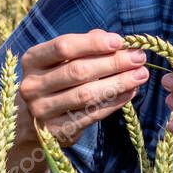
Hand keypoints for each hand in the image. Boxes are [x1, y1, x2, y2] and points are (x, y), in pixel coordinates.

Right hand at [17, 29, 150, 146]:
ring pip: (86, 95)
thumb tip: (114, 40)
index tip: (119, 41)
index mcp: (32, 60)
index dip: (93, 43)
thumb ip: (85, 46)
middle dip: (113, 63)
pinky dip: (114, 103)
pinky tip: (130, 92)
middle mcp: (32, 86)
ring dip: (118, 83)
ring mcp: (42, 111)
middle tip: (139, 58)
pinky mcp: (57, 131)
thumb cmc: (55, 79)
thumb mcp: (62, 59)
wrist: (32, 120)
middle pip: (78, 71)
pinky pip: (91, 115)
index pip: (64, 47)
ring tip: (140, 75)